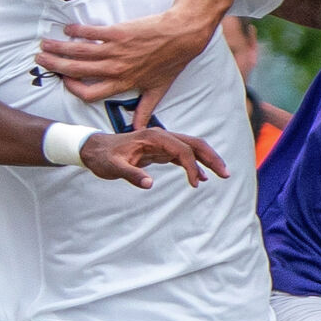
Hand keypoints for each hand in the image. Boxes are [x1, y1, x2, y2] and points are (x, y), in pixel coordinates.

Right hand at [37, 9, 215, 131]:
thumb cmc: (172, 62)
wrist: (183, 35)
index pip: (90, 93)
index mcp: (123, 83)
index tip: (64, 81)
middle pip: (77, 71)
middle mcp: (116, 68)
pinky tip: (67, 29)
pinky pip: (92, 33)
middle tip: (40, 59)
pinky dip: (77, 31)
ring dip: (60, 48)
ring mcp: (116, 50)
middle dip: (56, 66)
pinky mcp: (118, 32)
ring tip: (44, 44)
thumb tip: (137, 128)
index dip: (74, 88)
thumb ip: (145, 108)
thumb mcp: (158, 89)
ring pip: (80, 52)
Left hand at [80, 128, 228, 189]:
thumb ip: (130, 174)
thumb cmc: (103, 157)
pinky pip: (182, 156)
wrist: (94, 149)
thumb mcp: (112, 167)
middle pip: (194, 144)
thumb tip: (148, 184)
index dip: (191, 166)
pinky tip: (201, 178)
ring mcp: (162, 143)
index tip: (195, 184)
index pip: (181, 149)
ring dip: (207, 160)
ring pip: (191, 148)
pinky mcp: (160, 150)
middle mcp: (161, 136)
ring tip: (222, 175)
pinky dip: (194, 165)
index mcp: (153, 137)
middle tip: (226, 174)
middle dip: (211, 157)